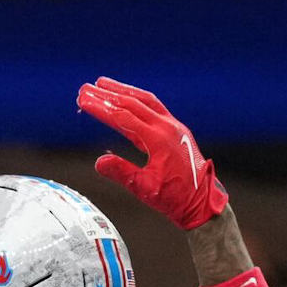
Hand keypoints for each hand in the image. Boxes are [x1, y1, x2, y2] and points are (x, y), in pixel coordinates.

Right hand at [80, 77, 227, 229]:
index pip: (124, 117)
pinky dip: (137, 99)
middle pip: (132, 103)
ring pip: (145, 100)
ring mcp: (173, 126)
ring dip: (123, 90)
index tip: (84, 101)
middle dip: (107, 95)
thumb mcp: (146, 189)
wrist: (202, 202)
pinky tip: (128, 98)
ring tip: (103, 84)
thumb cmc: (177, 198)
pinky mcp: (176, 129)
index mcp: (159, 140)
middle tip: (86, 89)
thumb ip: (122, 173)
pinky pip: (154, 107)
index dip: (101, 108)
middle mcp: (167, 127)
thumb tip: (100, 162)